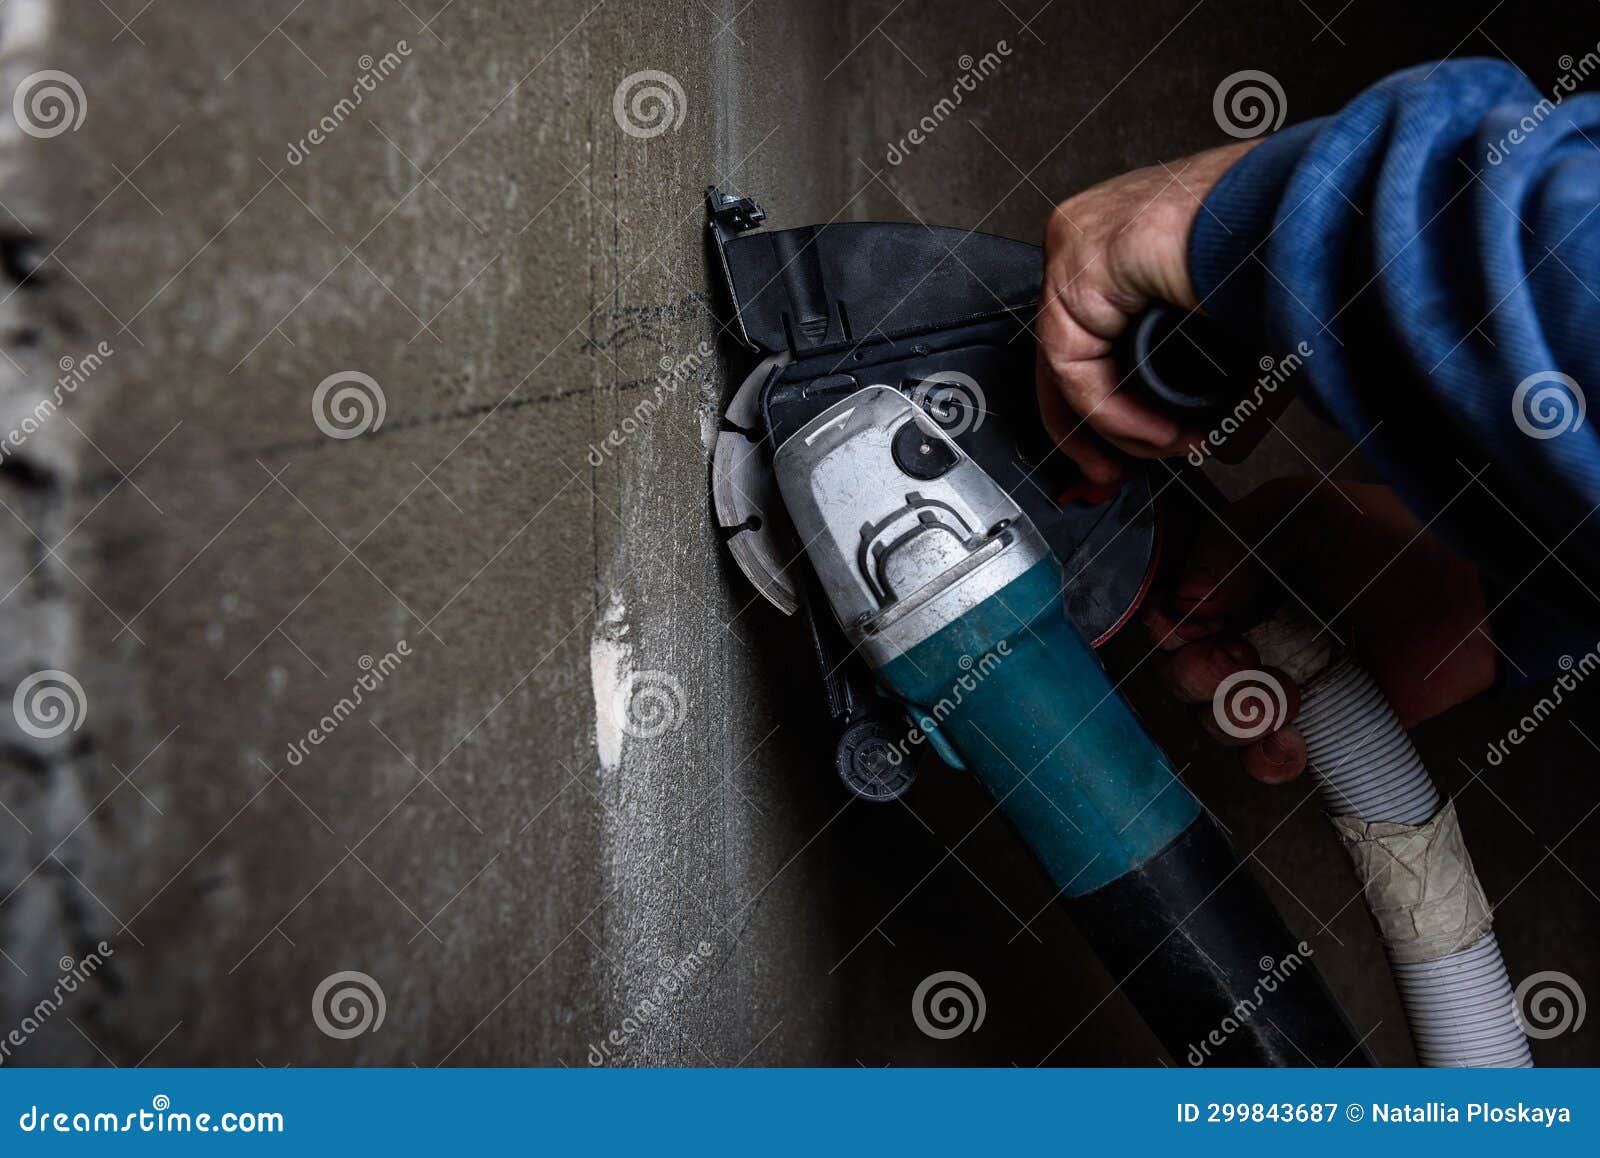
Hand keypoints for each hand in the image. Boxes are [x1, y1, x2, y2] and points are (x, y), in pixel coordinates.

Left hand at [1037, 141, 1259, 482]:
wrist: (1304, 213)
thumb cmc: (1289, 248)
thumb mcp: (1242, 340)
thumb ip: (1220, 391)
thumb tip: (1217, 446)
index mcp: (1128, 246)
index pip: (1086, 345)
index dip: (1100, 414)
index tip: (1115, 462)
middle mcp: (1094, 240)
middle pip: (1064, 360)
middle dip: (1088, 434)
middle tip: (1110, 478)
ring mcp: (1079, 246)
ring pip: (1067, 369)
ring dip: (1117, 429)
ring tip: (1170, 448)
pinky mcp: (1078, 262)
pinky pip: (1073, 363)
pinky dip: (1112, 411)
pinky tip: (1157, 432)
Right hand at [1140, 479, 1496, 783]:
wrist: (1473, 602)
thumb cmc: (1397, 543)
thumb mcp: (1307, 510)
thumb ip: (1232, 538)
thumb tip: (1183, 595)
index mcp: (1232, 580)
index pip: (1165, 616)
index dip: (1176, 631)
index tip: (1214, 628)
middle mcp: (1244, 633)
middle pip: (1175, 674)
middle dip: (1202, 677)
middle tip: (1248, 664)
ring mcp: (1274, 684)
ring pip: (1209, 721)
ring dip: (1237, 719)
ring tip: (1289, 700)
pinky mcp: (1311, 727)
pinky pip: (1258, 760)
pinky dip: (1264, 759)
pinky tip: (1292, 744)